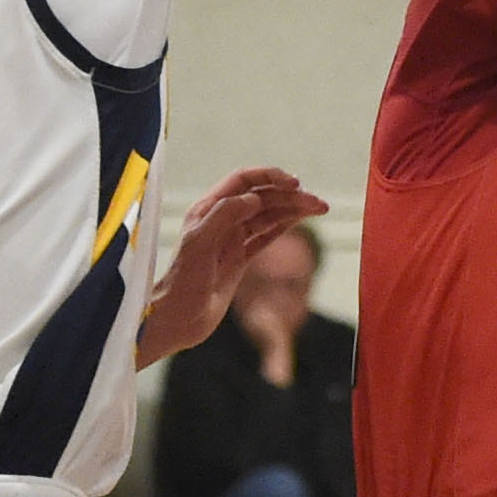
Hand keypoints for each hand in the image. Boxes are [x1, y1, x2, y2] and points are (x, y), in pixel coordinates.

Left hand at [139, 167, 331, 363]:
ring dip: (294, 210)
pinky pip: (267, 236)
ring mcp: (231, 239)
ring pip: (268, 216)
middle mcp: (221, 220)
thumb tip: (254, 198)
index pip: (244, 181)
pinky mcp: (239, 259)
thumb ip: (224, 216)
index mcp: (208, 209)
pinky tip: (301, 220)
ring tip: (320, 208)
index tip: (295, 183)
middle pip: (262, 198)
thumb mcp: (199, 244)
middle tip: (318, 203)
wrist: (177, 318)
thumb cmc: (181, 282)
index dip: (270, 177)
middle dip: (290, 196)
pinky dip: (285, 226)